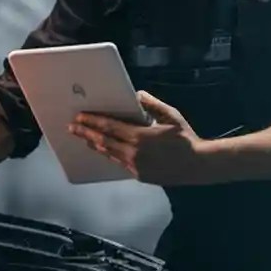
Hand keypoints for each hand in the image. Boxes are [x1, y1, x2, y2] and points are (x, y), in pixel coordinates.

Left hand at [69, 91, 212, 184]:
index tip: (80, 117)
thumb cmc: (186, 139)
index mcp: (140, 137)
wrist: (197, 165)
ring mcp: (135, 166)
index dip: (92, 122)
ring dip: (94, 145)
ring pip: (109, 154)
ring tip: (84, 138)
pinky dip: (109, 155)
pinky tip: (103, 150)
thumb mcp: (171, 116)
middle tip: (73, 127)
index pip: (109, 128)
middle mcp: (134, 153)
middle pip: (103, 142)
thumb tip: (137, 95)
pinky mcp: (139, 176)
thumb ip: (152, 104)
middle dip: (86, 133)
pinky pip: (119, 163)